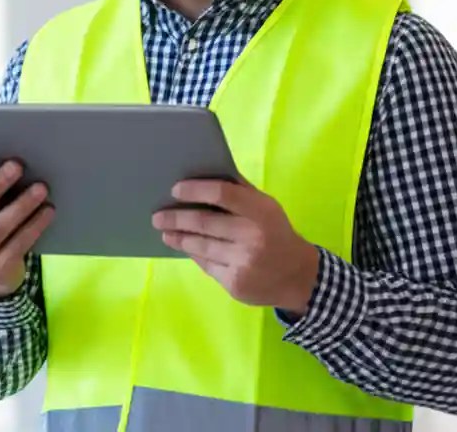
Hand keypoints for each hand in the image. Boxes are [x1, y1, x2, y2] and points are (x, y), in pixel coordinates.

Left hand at [152, 179, 320, 313]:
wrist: (298, 276)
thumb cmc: (276, 233)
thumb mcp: (267, 208)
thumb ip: (240, 192)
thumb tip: (203, 174)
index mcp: (261, 212)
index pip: (222, 193)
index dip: (195, 189)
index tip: (175, 189)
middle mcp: (252, 237)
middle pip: (203, 222)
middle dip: (175, 218)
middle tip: (157, 216)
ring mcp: (243, 262)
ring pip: (200, 246)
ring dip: (178, 237)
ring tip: (165, 231)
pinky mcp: (234, 283)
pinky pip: (206, 265)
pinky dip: (193, 254)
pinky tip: (185, 247)